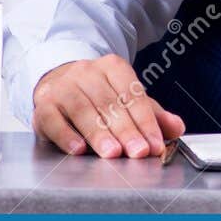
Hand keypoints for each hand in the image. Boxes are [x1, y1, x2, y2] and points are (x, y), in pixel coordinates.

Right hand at [31, 54, 184, 158]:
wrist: (57, 83)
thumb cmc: (98, 96)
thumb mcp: (126, 100)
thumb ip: (152, 114)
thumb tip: (177, 127)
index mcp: (112, 67)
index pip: (132, 94)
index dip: (145, 121)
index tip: (154, 145)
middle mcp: (86, 72)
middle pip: (109, 103)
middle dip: (126, 130)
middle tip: (138, 152)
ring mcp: (63, 86)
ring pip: (82, 109)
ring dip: (99, 133)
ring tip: (112, 153)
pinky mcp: (43, 104)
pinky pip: (53, 119)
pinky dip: (66, 135)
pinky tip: (79, 149)